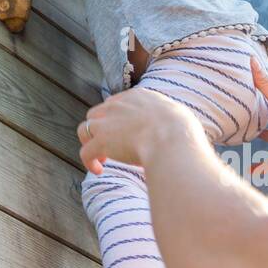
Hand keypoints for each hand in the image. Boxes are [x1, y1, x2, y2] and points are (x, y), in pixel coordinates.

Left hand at [77, 87, 195, 174]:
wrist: (171, 139)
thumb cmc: (182, 131)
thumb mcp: (178, 115)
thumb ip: (170, 117)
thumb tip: (178, 126)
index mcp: (137, 96)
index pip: (117, 103)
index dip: (117, 119)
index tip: (124, 133)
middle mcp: (118, 104)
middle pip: (97, 113)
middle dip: (100, 129)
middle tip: (111, 147)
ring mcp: (107, 122)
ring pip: (85, 129)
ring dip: (90, 143)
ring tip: (102, 159)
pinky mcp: (101, 141)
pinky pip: (85, 151)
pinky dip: (89, 161)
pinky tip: (99, 171)